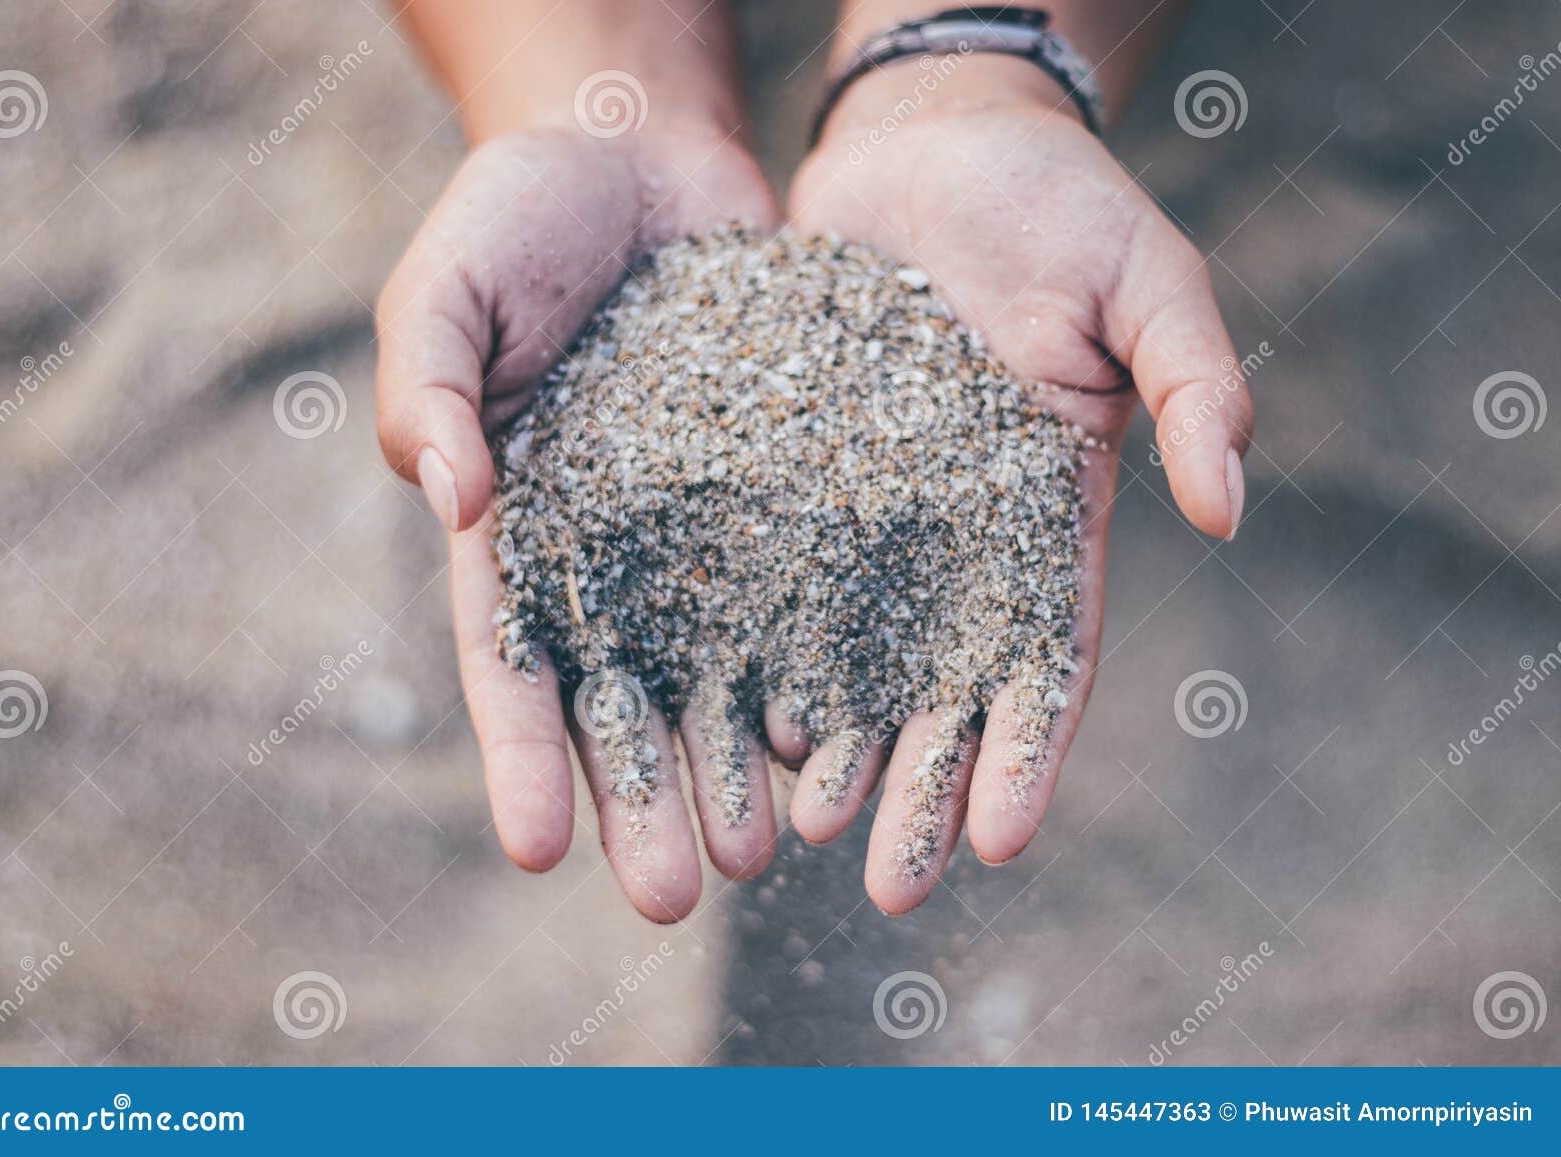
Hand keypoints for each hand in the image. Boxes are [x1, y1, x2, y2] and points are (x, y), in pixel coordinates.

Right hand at [375, 125, 778, 920]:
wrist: (643, 157)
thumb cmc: (520, 214)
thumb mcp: (448, 286)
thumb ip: (430, 389)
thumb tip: (454, 502)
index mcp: (514, 526)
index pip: (509, 660)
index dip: (521, 753)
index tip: (536, 846)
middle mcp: (611, 553)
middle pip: (623, 697)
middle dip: (644, 799)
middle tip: (679, 896)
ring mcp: (700, 531)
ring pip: (720, 671)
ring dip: (737, 767)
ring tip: (770, 855)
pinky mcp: (784, 493)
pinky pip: (804, 588)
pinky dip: (819, 663)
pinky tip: (844, 738)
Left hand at [787, 56, 1253, 913]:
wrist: (933, 137)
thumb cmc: (1060, 203)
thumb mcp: (1149, 283)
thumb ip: (1195, 388)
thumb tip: (1231, 511)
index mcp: (1050, 514)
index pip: (1046, 656)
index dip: (1025, 750)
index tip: (1000, 837)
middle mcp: (955, 535)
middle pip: (939, 686)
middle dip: (919, 786)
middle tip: (886, 884)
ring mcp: (867, 508)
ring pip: (845, 650)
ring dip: (829, 744)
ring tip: (794, 826)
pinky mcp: (789, 468)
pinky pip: (767, 569)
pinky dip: (752, 643)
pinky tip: (729, 712)